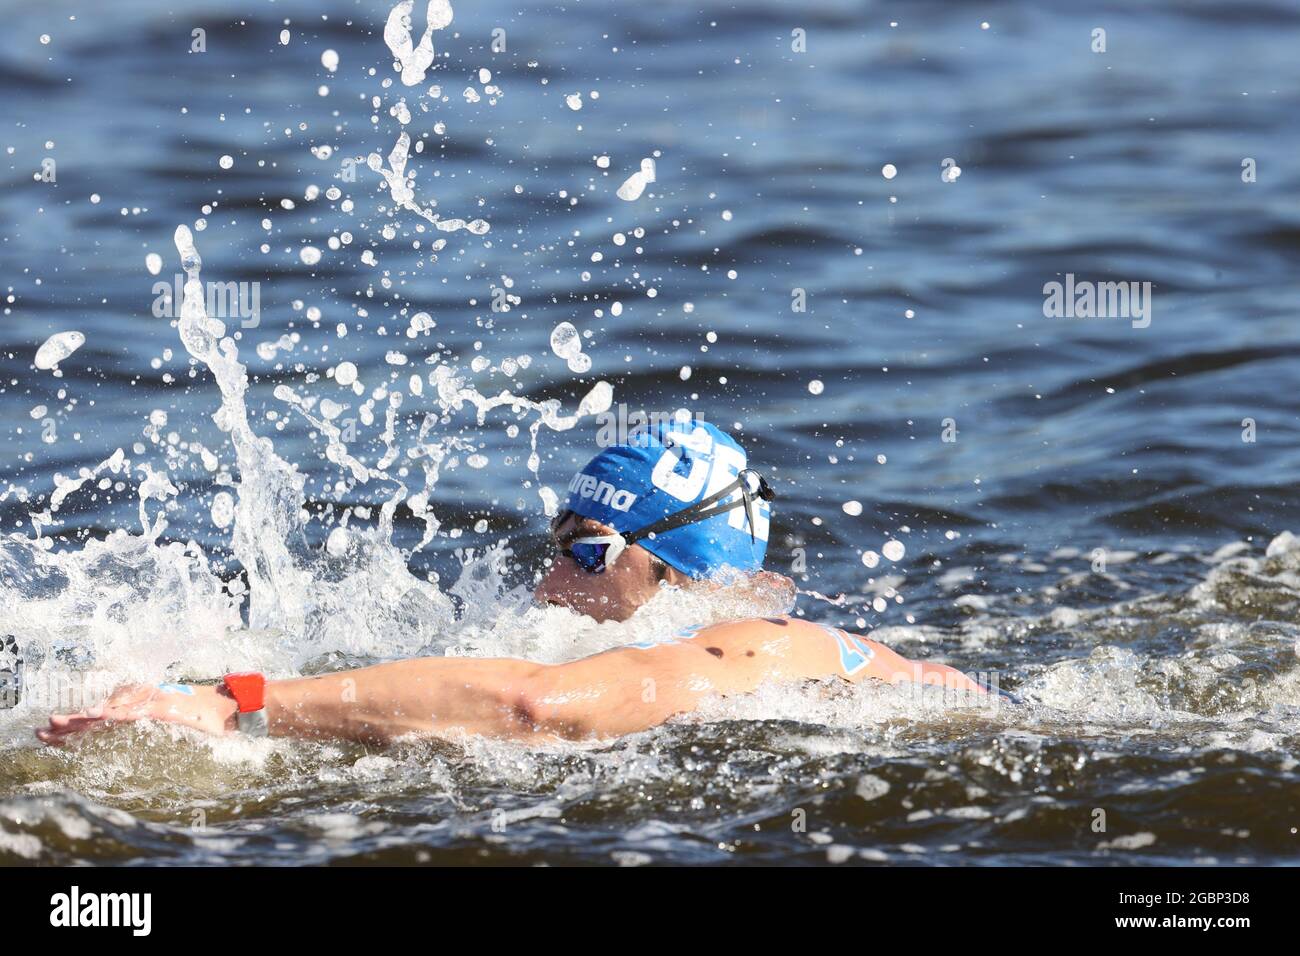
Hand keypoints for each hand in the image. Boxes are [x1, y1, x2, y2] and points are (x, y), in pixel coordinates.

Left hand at [35, 682, 237, 746]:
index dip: (80, 726)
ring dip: (84, 717)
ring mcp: (154, 703)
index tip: (56, 734)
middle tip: (44, 729)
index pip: (106, 719)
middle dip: (71, 723)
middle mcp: (145, 703)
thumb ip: (160, 723)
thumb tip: (147, 729)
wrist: (233, 708)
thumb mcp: (179, 723)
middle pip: (101, 713)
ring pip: (112, 710)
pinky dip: (116, 713)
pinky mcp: (164, 708)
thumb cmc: (208, 719)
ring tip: (58, 722)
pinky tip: (98, 715)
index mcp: (144, 710)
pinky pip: (136, 711)